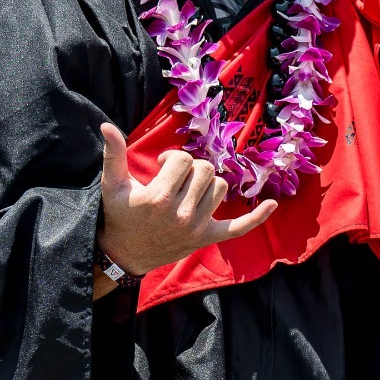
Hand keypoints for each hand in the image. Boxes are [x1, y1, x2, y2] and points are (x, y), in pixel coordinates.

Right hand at [95, 122, 276, 289]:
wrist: (123, 254)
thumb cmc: (119, 215)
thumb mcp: (112, 185)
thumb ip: (113, 154)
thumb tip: (107, 125)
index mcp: (159, 198)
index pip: (183, 160)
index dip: (173, 158)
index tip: (162, 166)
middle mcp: (181, 214)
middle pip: (204, 170)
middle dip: (190, 168)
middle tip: (175, 178)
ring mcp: (197, 228)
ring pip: (219, 188)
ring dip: (206, 184)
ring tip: (188, 191)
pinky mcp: (207, 238)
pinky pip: (238, 228)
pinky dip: (256, 218)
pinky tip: (272, 205)